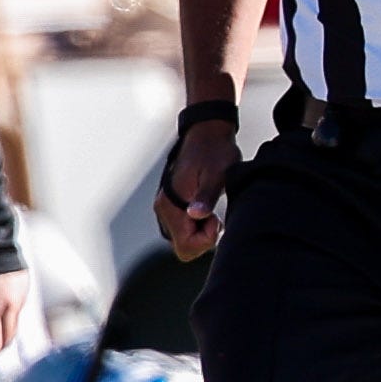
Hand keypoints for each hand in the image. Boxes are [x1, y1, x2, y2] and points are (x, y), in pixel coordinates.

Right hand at [155, 119, 239, 261]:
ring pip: (184, 240)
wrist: (207, 133)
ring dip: (201, 233)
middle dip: (204, 239)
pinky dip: (197, 227)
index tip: (216, 219)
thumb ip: (206, 196)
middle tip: (215, 216)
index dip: (206, 240)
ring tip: (212, 211)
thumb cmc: (215, 152)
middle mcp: (163, 209)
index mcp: (171, 203)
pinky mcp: (172, 207)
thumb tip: (196, 215)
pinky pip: (183, 231)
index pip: (185, 246)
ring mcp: (166, 209)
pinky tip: (206, 211)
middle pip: (183, 248)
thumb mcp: (217, 174)